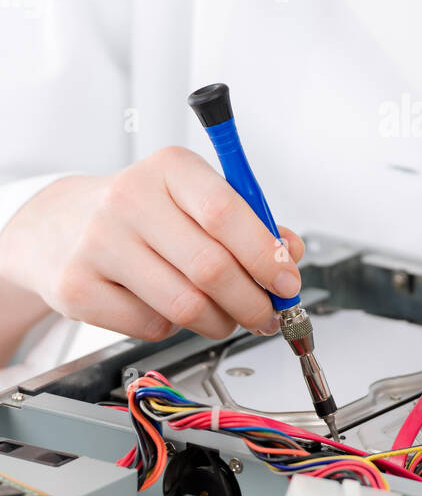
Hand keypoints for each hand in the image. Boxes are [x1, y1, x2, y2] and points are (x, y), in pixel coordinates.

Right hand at [0, 146, 304, 342]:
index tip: (287, 281)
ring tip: (227, 318)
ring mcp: (98, 244)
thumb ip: (247, 222)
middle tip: (268, 314)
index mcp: (169, 168)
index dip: (265, 254)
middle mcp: (129, 199)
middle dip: (253, 301)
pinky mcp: (77, 288)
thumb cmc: (140, 213)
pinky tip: (171, 309)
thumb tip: (290, 253)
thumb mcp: (192, 198)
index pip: (225, 212)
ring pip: (185, 305)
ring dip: (220, 322)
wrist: (56, 227)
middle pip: (210, 267)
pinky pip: (152, 325)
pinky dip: (175, 327)